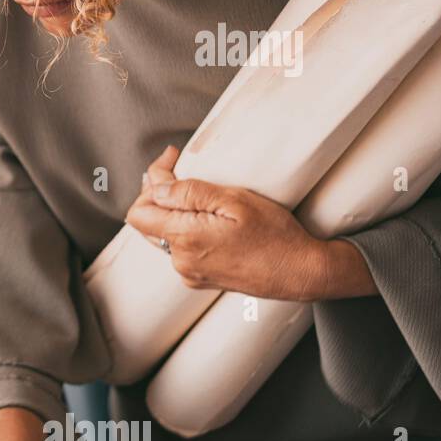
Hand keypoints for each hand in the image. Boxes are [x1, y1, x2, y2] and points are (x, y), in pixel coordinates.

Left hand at [126, 146, 375, 300]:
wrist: (301, 272)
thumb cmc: (275, 235)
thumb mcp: (235, 201)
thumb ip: (189, 193)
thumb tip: (155, 188)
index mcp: (185, 238)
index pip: (138, 212)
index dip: (150, 182)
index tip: (171, 161)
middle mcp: (181, 260)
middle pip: (147, 224)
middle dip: (157, 194)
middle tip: (176, 170)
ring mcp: (189, 272)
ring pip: (163, 236)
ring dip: (171, 213)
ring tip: (193, 193)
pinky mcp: (200, 278)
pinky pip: (180, 250)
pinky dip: (185, 231)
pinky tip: (206, 219)